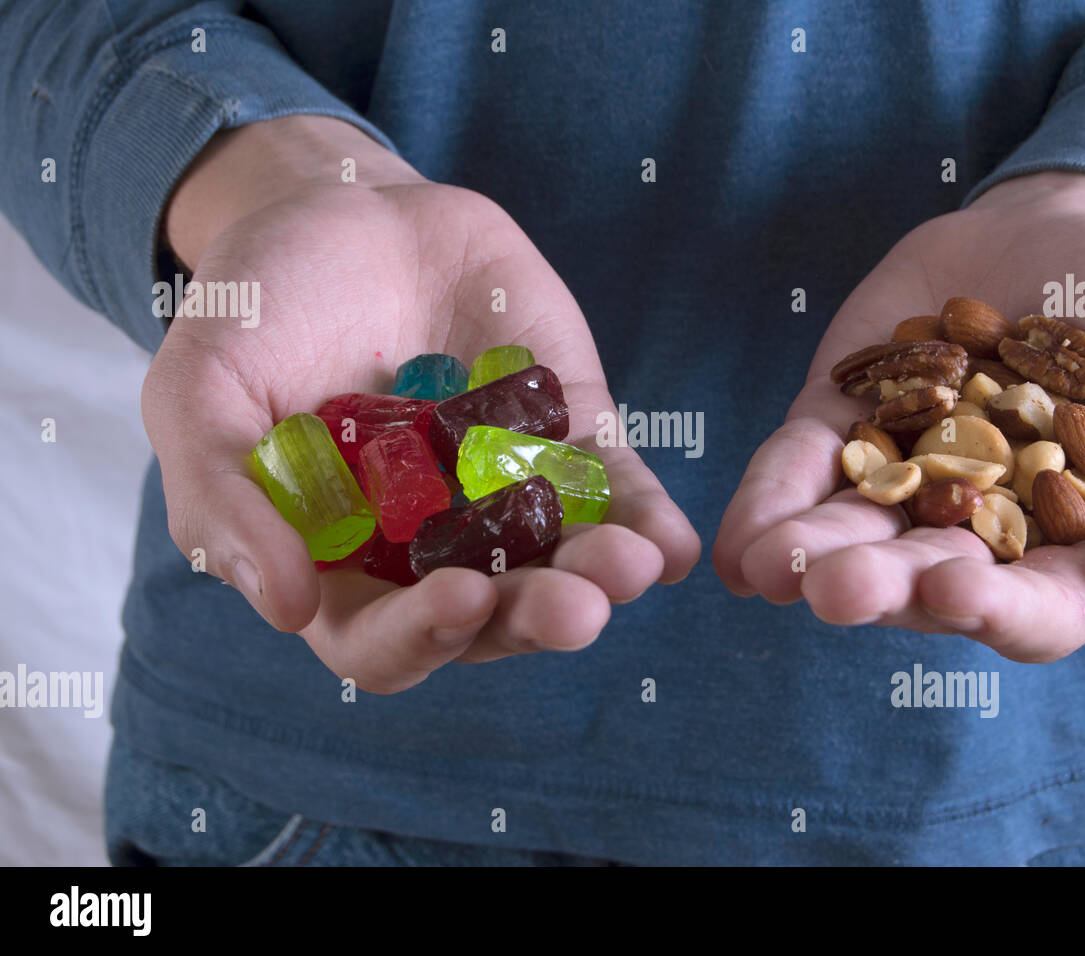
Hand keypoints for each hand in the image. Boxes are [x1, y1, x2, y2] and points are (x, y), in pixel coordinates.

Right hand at [144, 116, 698, 691]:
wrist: (345, 209)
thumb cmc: (258, 307)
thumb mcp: (200, 390)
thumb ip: (223, 497)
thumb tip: (284, 610)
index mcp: (341, 562)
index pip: (382, 641)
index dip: (421, 635)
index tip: (460, 598)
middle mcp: (432, 548)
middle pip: (492, 616)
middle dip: (534, 617)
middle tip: (576, 609)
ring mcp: (507, 497)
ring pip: (562, 562)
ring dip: (600, 577)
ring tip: (630, 566)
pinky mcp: (568, 438)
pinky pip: (611, 490)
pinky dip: (644, 519)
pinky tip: (671, 546)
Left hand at [713, 172, 1084, 661]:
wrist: (1065, 225)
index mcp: (1064, 550)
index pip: (1032, 608)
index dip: (995, 608)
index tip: (955, 586)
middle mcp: (973, 533)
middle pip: (924, 580)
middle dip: (880, 586)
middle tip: (837, 589)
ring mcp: (900, 483)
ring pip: (851, 537)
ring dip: (809, 557)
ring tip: (769, 568)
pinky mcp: (842, 428)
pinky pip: (801, 472)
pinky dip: (768, 503)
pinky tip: (736, 543)